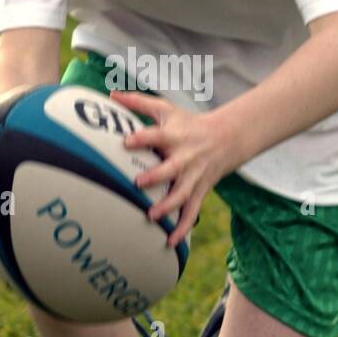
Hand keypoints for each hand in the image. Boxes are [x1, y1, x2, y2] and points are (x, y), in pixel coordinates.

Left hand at [109, 91, 237, 248]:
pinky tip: (170, 242)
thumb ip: (138, 103)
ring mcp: (193, 177)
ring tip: (151, 215)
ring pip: (182, 194)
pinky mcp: (199, 191)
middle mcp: (184, 158)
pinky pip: (191, 212)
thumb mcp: (166, 109)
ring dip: (168, 206)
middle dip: (156, 176)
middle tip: (138, 182)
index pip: (156, 135)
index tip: (126, 142)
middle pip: (170, 168)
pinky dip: (182, 228)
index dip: (142, 138)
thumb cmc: (188, 123)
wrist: (226, 138)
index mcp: (174, 137)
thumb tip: (111, 94)